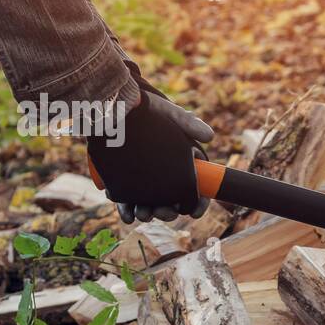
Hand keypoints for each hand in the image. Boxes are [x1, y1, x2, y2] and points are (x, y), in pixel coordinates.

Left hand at [86, 89, 213, 222]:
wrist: (113, 108)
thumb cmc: (146, 110)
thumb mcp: (170, 114)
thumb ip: (189, 123)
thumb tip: (210, 136)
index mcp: (181, 164)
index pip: (196, 189)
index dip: (199, 203)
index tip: (194, 212)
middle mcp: (163, 175)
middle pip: (171, 201)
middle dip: (169, 212)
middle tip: (165, 213)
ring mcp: (143, 180)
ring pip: (149, 204)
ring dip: (148, 213)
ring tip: (144, 214)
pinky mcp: (123, 181)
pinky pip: (127, 202)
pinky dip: (127, 211)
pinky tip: (127, 216)